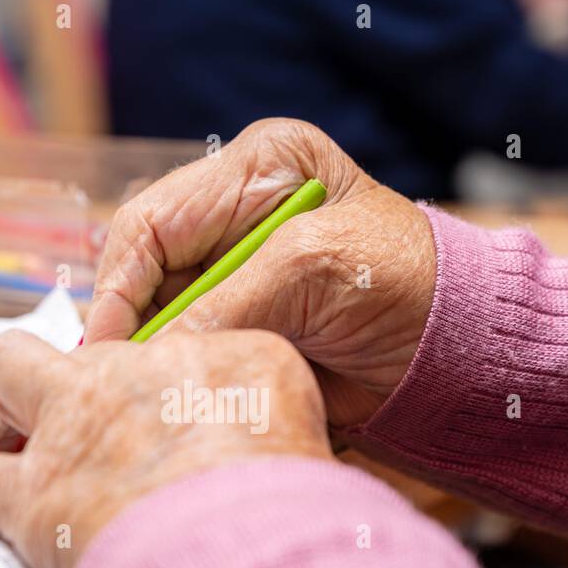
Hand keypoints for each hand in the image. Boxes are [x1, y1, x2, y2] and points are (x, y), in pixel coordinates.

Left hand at [0, 329, 330, 567]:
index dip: (176, 400)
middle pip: (93, 348)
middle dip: (76, 379)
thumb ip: (279, 424)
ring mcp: (75, 426)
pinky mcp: (28, 496)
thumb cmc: (297, 503)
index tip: (183, 435)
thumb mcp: (315, 444)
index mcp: (222, 355)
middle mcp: (141, 373)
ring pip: (8, 377)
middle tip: (85, 429)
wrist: (251, 549)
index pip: (188, 356)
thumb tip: (261, 441)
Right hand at [83, 117, 437, 429]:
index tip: (104, 347)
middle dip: (127, 325)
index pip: (152, 220)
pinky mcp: (245, 323)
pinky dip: (179, 376)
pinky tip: (174, 399)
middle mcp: (236, 215)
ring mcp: (239, 272)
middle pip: (144, 269)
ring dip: (152, 356)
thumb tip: (150, 354)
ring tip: (143, 396)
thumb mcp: (314, 271)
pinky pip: (189, 350)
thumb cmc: (409, 284)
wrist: (464, 352)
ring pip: (159, 316)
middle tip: (112, 382)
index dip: (117, 286)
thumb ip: (227, 304)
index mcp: (258, 168)